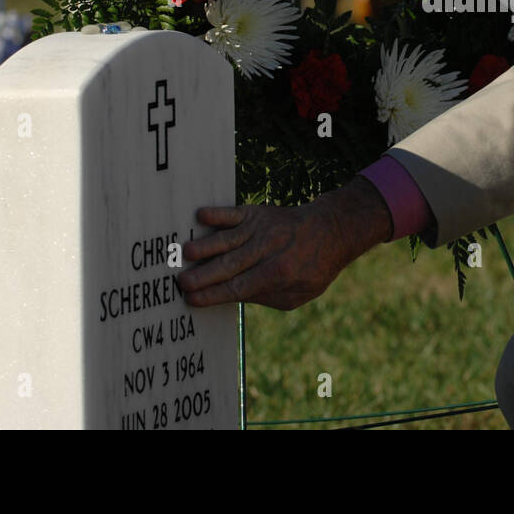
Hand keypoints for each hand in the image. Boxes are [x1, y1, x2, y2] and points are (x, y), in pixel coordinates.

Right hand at [175, 176, 392, 309]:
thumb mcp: (297, 294)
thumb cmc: (312, 268)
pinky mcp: (259, 213)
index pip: (240, 287)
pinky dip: (219, 214)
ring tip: (184, 253)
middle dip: (204, 275)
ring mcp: (263, 228)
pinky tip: (200, 215)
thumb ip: (265, 297)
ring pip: (230, 238)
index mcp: (280, 273)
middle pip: (231, 264)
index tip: (191, 300)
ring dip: (206, 245)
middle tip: (180, 282)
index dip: (214, 295)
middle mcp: (270, 249)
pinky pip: (236, 212)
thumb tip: (230, 296)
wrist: (332, 229)